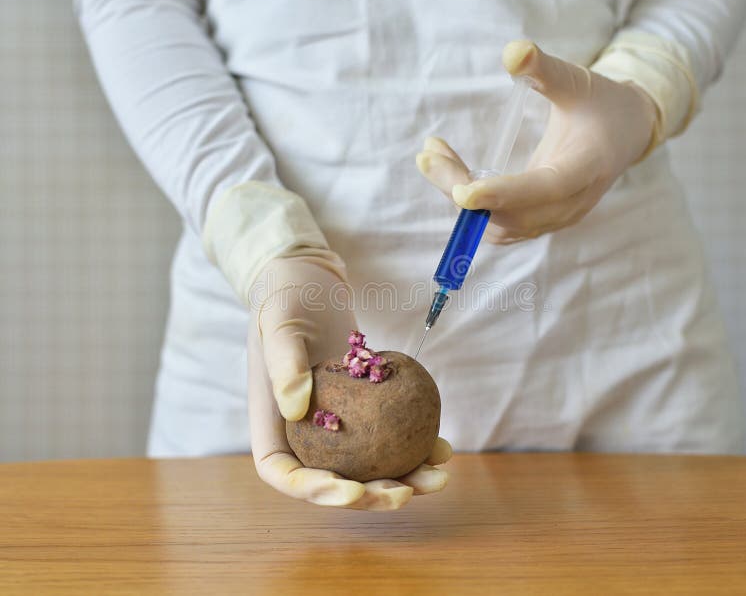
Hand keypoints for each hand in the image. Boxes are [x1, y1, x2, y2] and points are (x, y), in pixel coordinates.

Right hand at [247, 249, 451, 509]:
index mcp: (273, 421)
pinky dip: (415, 447)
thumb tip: (296, 409)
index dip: (314, 492)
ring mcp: (335, 422)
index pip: (285, 473)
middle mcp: (303, 430)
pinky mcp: (363, 409)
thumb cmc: (285, 297)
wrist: (309, 279)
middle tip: (407, 491)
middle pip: (333, 480)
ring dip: (403, 478)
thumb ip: (283, 363)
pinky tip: (443, 446)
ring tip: (438, 476)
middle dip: (370, 495)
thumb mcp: (279, 323)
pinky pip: (388, 435)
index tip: (351, 489)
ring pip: (367, 465)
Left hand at [416, 40, 658, 243]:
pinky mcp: (540, 221)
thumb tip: (511, 51)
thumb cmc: (601, 104)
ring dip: (460, 199)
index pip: (544, 189)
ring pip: (499, 226)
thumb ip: (544, 68)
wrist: (626, 133)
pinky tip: (449, 172)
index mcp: (586, 168)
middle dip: (461, 190)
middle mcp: (571, 204)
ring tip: (432, 157)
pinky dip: (470, 205)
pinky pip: (499, 225)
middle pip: (511, 214)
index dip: (503, 194)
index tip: (461, 192)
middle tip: (427, 156)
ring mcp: (555, 218)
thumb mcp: (576, 80)